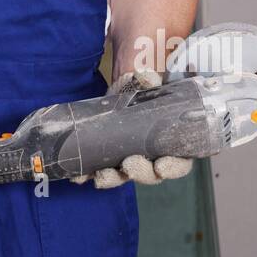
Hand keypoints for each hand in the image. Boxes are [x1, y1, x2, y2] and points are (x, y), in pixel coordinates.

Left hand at [69, 68, 193, 187]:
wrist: (119, 92)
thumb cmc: (141, 92)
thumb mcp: (146, 84)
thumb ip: (149, 81)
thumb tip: (145, 77)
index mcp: (170, 143)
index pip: (178, 163)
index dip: (173, 168)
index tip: (162, 166)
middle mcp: (151, 157)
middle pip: (150, 175)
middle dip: (140, 173)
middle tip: (130, 165)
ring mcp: (128, 160)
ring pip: (123, 176)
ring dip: (113, 179)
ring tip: (103, 175)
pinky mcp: (107, 159)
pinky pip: (98, 172)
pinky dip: (87, 176)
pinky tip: (78, 177)